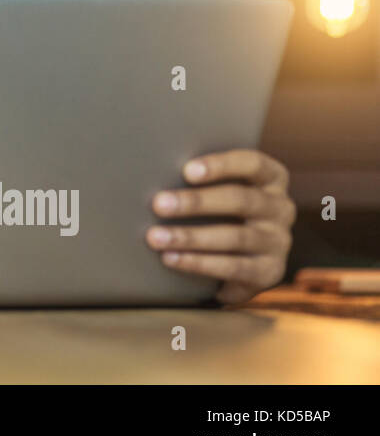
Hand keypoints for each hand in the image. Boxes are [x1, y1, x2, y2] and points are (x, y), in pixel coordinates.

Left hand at [147, 149, 294, 303]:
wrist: (237, 260)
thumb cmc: (217, 209)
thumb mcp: (217, 188)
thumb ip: (200, 178)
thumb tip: (155, 168)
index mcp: (271, 178)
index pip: (252, 163)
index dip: (220, 166)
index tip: (187, 171)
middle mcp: (280, 208)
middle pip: (240, 200)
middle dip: (196, 202)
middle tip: (159, 204)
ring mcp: (278, 241)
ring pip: (234, 237)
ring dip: (190, 237)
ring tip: (156, 237)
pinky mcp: (269, 271)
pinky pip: (233, 267)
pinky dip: (198, 263)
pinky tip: (171, 258)